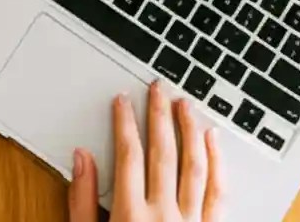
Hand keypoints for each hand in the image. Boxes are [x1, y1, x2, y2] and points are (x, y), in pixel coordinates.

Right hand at [69, 83, 224, 221]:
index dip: (124, 123)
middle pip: (162, 153)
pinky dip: (217, 161)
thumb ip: (82, 202)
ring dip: (189, 130)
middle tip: (158, 90)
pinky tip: (212, 139)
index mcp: (130, 216)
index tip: (123, 102)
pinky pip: (218, 190)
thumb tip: (82, 160)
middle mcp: (163, 216)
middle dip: (159, 115)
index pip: (128, 156)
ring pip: (194, 165)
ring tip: (184, 105)